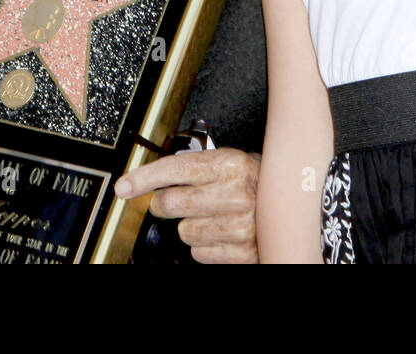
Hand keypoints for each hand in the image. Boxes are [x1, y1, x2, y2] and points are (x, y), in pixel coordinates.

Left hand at [115, 148, 259, 263]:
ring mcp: (240, 225)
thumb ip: (193, 168)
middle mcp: (236, 193)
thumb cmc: (253, 182)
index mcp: (230, 164)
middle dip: (165, 204)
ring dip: (190, 226)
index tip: (124, 186)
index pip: (175, 169)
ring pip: (184, 231)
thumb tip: (149, 180)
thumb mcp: (227, 163)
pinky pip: (199, 253)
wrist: (291, 205)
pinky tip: (219, 232)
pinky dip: (204, 246)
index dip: (144, 178)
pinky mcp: (243, 252)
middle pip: (172, 204)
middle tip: (176, 200)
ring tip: (211, 215)